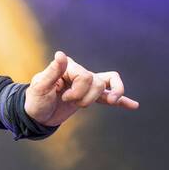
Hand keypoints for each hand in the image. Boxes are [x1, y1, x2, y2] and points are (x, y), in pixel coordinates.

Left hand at [23, 50, 138, 128]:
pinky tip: (133, 105)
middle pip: (97, 82)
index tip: (64, 97)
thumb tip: (61, 54)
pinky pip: (110, 95)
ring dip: (94, 100)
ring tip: (82, 106)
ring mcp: (86, 85)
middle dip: (85, 97)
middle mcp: (79, 73)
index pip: (86, 77)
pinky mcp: (90, 96)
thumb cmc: (35, 100)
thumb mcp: (40, 87)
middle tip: (68, 101)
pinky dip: (122, 100)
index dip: (78, 91)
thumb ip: (52, 71)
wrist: (36, 115)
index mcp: (68, 68)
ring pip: (105, 87)